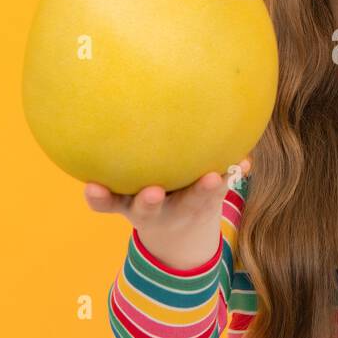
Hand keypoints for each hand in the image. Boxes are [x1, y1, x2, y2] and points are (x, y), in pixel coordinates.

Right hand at [83, 157, 250, 265]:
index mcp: (129, 205)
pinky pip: (220, 192)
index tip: (92, 188)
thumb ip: (115, 160)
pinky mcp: (207, 205)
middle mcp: (154, 209)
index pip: (109, 203)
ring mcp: (182, 209)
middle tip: (153, 192)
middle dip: (148, 202)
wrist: (180, 236)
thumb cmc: (147, 194)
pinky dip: (233, 175)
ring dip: (202, 192)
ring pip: (191, 203)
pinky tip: (244, 162)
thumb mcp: (127, 187)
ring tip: (213, 179)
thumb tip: (95, 101)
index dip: (99, 198)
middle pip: (147, 210)